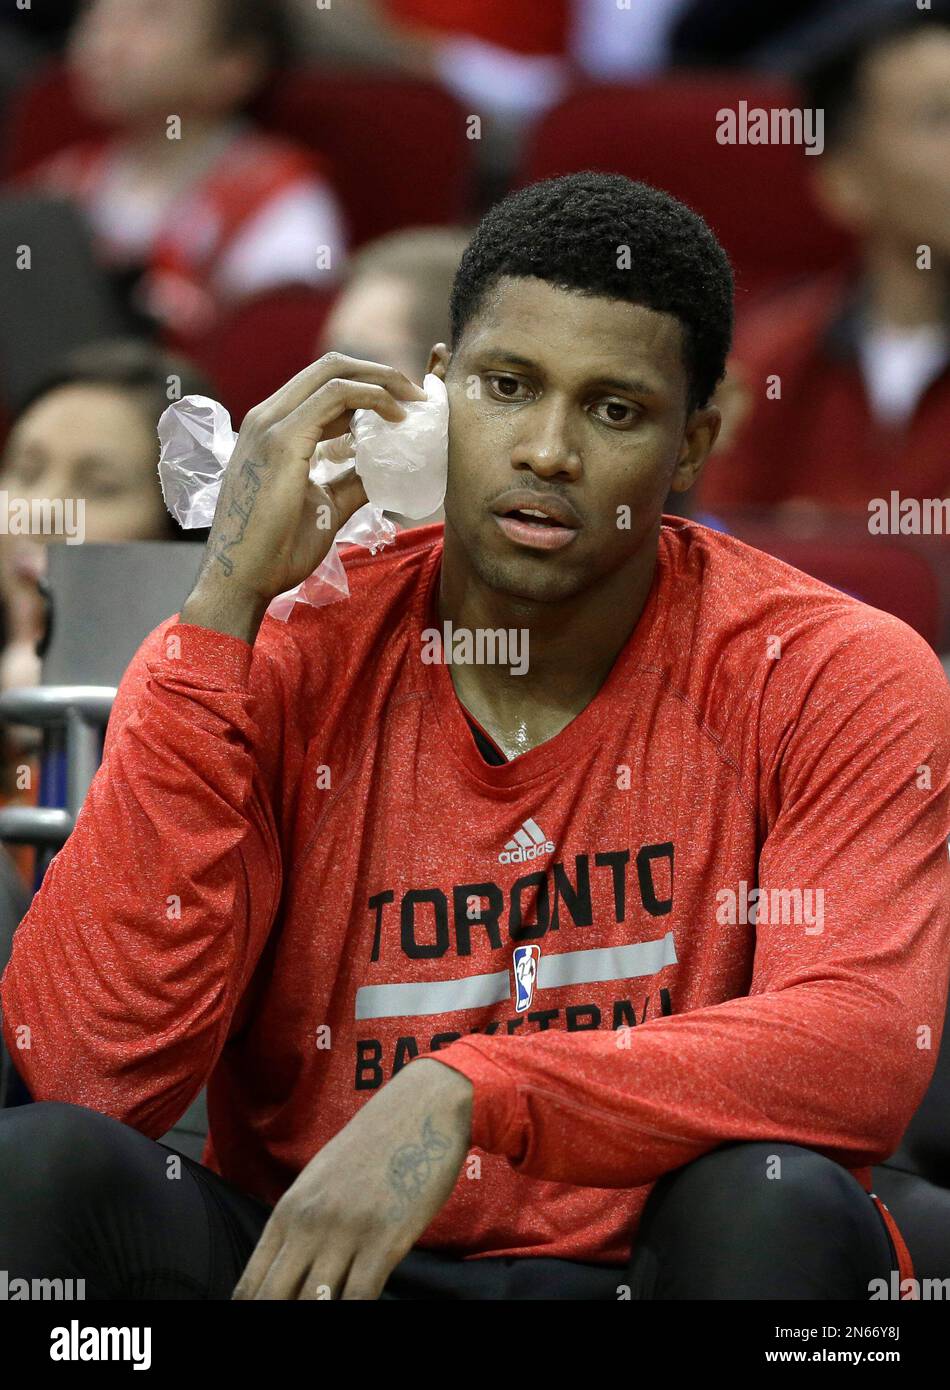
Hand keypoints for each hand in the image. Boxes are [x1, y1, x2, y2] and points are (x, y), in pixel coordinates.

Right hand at [191, 353, 425, 609]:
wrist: (240, 580)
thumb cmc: (275, 550)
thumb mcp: (323, 507)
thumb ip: (350, 483)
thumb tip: (384, 473)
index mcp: (272, 429)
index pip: (322, 385)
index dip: (367, 383)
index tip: (404, 403)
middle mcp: (268, 416)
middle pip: (331, 367)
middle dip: (381, 373)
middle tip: (418, 395)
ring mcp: (271, 423)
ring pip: (334, 372)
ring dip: (383, 380)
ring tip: (415, 401)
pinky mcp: (283, 439)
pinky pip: (337, 396)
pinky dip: (374, 398)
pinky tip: (398, 418)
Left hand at [232, 1059, 472, 1299]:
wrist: (422, 1107)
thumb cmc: (374, 1144)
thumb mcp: (322, 1178)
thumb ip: (301, 1222)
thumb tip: (287, 1268)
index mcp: (290, 1210)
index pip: (252, 1283)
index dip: (250, 1310)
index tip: (259, 1320)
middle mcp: (311, 1224)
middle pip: (274, 1299)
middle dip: (278, 1317)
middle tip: (291, 1321)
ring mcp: (347, 1233)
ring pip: (315, 1304)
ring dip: (319, 1314)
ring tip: (326, 1311)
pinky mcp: (385, 1240)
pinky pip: (361, 1297)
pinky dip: (357, 1311)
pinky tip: (360, 1307)